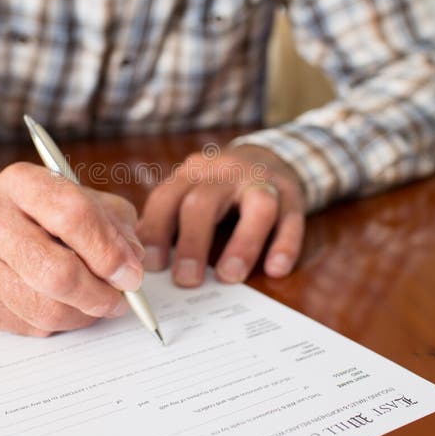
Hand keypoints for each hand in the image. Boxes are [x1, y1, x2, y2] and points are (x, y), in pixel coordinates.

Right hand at [0, 162, 143, 335]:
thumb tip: (132, 265)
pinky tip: (63, 304)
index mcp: (21, 182)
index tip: (132, 273)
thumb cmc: (40, 214)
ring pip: (46, 309)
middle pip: (57, 272)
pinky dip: (59, 323)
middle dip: (100, 294)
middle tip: (120, 299)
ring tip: (97, 303)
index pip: (72, 215)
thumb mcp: (82, 199)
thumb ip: (115, 225)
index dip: (109, 250)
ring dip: (84, 314)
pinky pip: (31, 327)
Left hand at [138, 144, 304, 287]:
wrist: (273, 155)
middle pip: (205, 202)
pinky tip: (275, 269)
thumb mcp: (193, 189)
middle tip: (186, 280)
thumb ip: (171, 218)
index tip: (152, 267)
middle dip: (193, 244)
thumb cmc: (222, 185)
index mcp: (194, 172)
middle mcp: (226, 172)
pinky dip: (284, 246)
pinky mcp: (293, 196)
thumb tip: (142, 263)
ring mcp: (262, 181)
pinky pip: (292, 220)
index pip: (167, 198)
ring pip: (256, 206)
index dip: (156, 232)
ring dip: (242, 244)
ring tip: (229, 277)